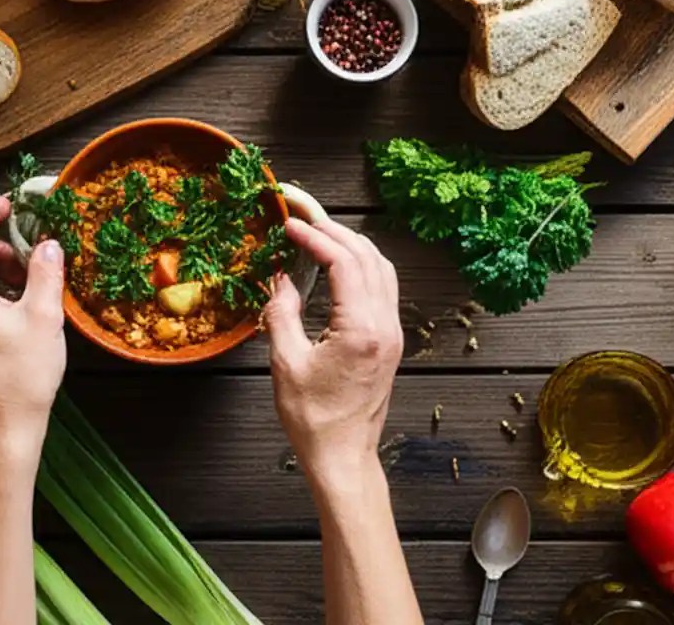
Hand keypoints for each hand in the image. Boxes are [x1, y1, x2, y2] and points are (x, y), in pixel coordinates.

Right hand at [264, 218, 403, 483]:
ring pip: (382, 269)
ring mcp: (392, 334)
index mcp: (361, 330)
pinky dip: (364, 266)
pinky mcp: (390, 342)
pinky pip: (384, 288)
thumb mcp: (286, 363)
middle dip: (336, 231)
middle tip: (305, 217)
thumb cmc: (313, 419)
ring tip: (322, 233)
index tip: (290, 224)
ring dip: (353, 245)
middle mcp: (385, 326)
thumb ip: (282, 313)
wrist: (342, 456)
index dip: (315, 236)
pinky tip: (342, 264)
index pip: (344, 262)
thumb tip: (281, 278)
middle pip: (368, 257)